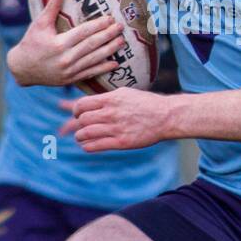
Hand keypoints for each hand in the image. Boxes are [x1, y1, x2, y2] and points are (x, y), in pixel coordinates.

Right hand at [6, 0, 125, 86]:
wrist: (22, 69)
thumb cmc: (31, 43)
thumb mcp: (39, 23)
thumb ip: (52, 6)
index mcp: (58, 44)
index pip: (83, 33)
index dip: (98, 25)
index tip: (110, 19)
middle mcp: (65, 58)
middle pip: (91, 45)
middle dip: (108, 36)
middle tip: (121, 27)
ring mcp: (69, 71)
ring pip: (94, 59)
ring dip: (110, 50)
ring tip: (121, 41)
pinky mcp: (70, 80)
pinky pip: (90, 73)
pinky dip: (103, 69)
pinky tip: (115, 63)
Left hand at [58, 87, 174, 151]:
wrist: (165, 116)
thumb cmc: (144, 103)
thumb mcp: (123, 94)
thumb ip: (103, 98)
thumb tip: (83, 100)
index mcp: (111, 99)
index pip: (81, 105)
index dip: (75, 110)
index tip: (77, 114)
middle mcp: (111, 113)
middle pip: (82, 120)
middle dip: (77, 124)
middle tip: (80, 126)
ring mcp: (116, 128)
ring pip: (86, 133)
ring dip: (80, 137)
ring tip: (81, 137)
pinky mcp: (121, 142)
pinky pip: (96, 145)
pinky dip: (87, 146)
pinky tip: (88, 145)